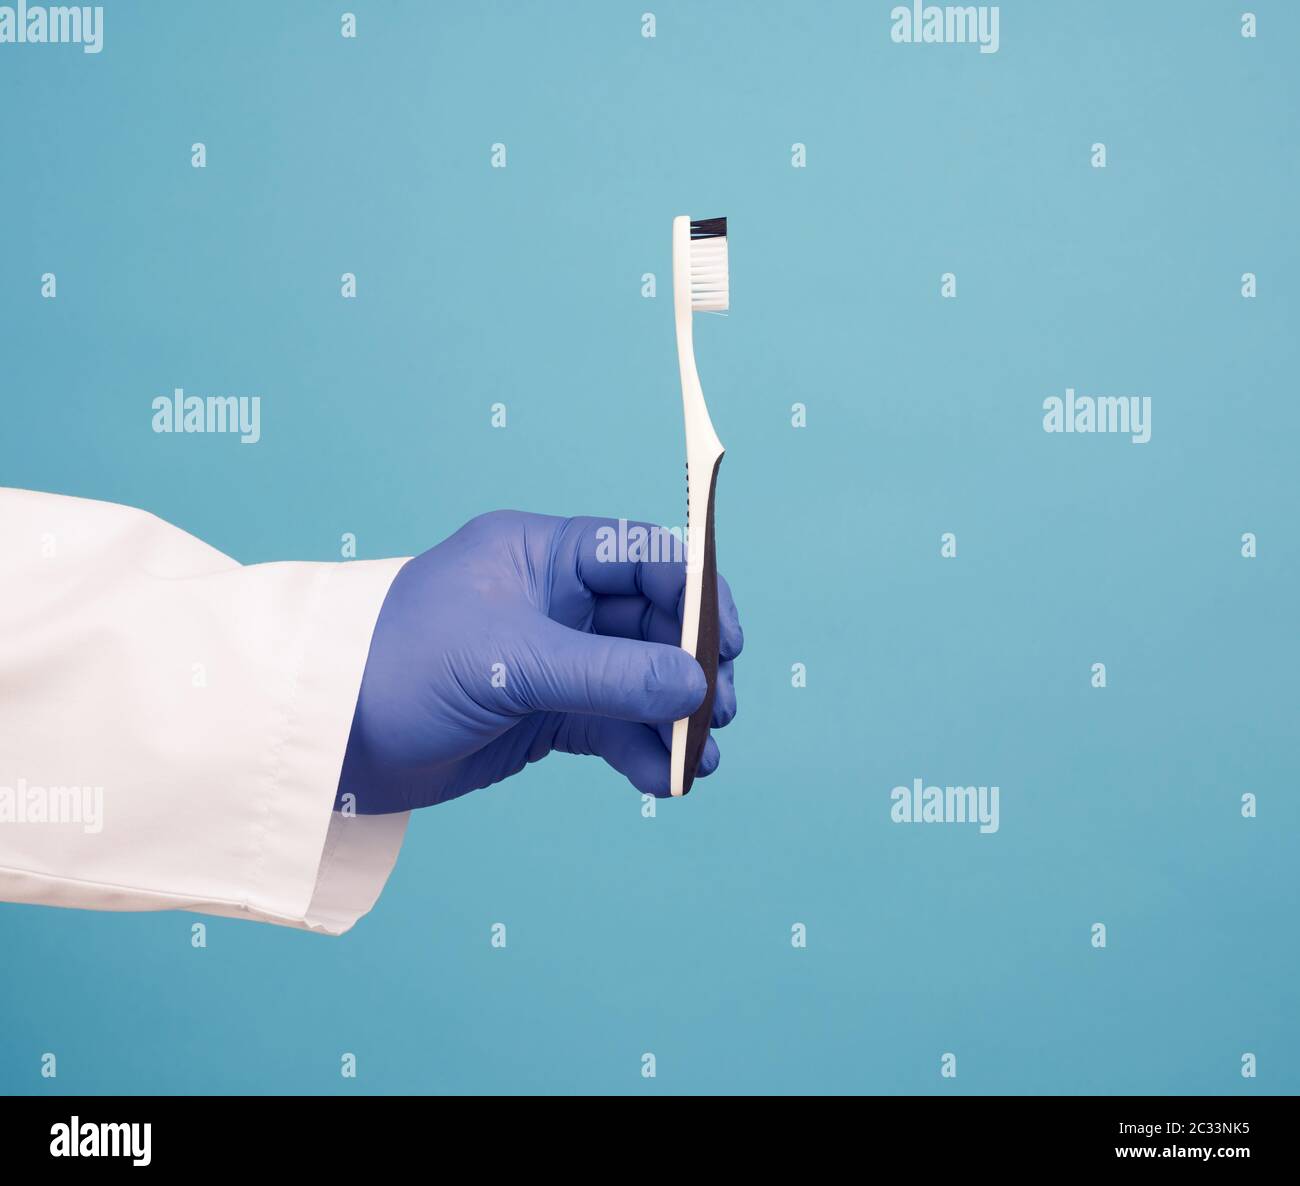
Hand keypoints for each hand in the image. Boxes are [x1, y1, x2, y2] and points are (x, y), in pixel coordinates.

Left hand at [336, 511, 742, 812]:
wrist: (331, 740)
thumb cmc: (398, 666)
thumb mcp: (510, 662)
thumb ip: (609, 675)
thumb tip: (696, 686)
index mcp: (544, 554)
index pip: (643, 554)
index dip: (695, 591)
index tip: (727, 642)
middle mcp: (556, 600)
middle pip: (655, 622)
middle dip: (692, 666)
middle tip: (718, 711)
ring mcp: (555, 659)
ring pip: (640, 680)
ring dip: (675, 718)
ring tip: (700, 758)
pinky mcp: (547, 713)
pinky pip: (614, 726)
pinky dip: (643, 751)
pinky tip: (662, 780)